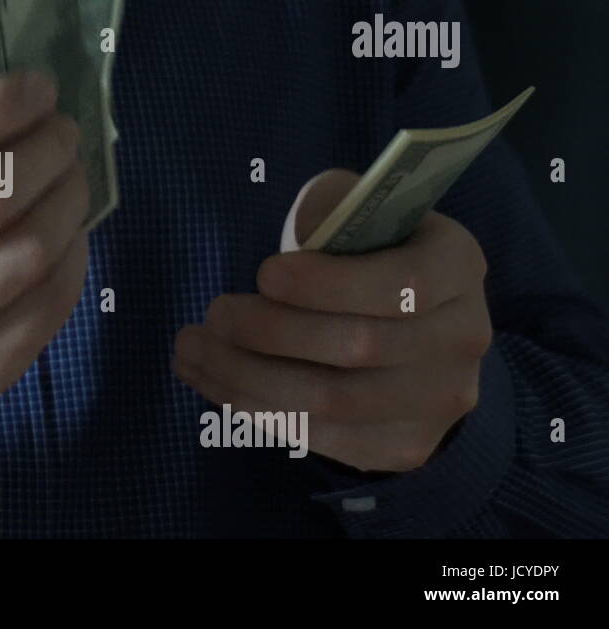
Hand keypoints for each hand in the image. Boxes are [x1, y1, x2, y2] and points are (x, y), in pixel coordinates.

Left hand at [174, 169, 492, 471]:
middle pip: (358, 348)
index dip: (323, 285)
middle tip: (213, 314)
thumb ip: (334, 208)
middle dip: (268, 331)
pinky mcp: (404, 445)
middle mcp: (461, 338)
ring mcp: (437, 400)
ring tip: (192, 349)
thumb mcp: (363, 213)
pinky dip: (256, 410)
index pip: (400, 286)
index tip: (263, 274)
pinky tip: (215, 380)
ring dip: (244, 376)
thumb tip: (304, 230)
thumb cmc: (373, 257)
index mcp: (457, 266)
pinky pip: (321, 437)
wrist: (421, 335)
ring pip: (330, 403)